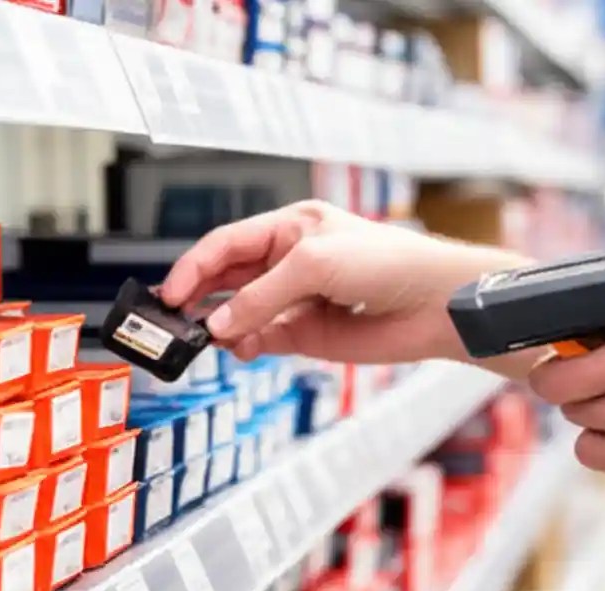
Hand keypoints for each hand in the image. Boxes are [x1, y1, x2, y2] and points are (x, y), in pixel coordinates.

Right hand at [160, 201, 525, 363]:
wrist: (434, 303)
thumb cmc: (388, 262)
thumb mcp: (314, 263)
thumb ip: (261, 295)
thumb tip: (219, 325)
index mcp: (292, 228)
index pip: (227, 243)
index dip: (195, 266)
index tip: (170, 292)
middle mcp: (292, 262)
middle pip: (229, 279)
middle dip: (200, 298)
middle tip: (172, 320)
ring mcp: (299, 300)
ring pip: (243, 313)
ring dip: (223, 326)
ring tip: (208, 339)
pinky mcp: (311, 334)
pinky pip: (264, 339)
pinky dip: (247, 345)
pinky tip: (240, 348)